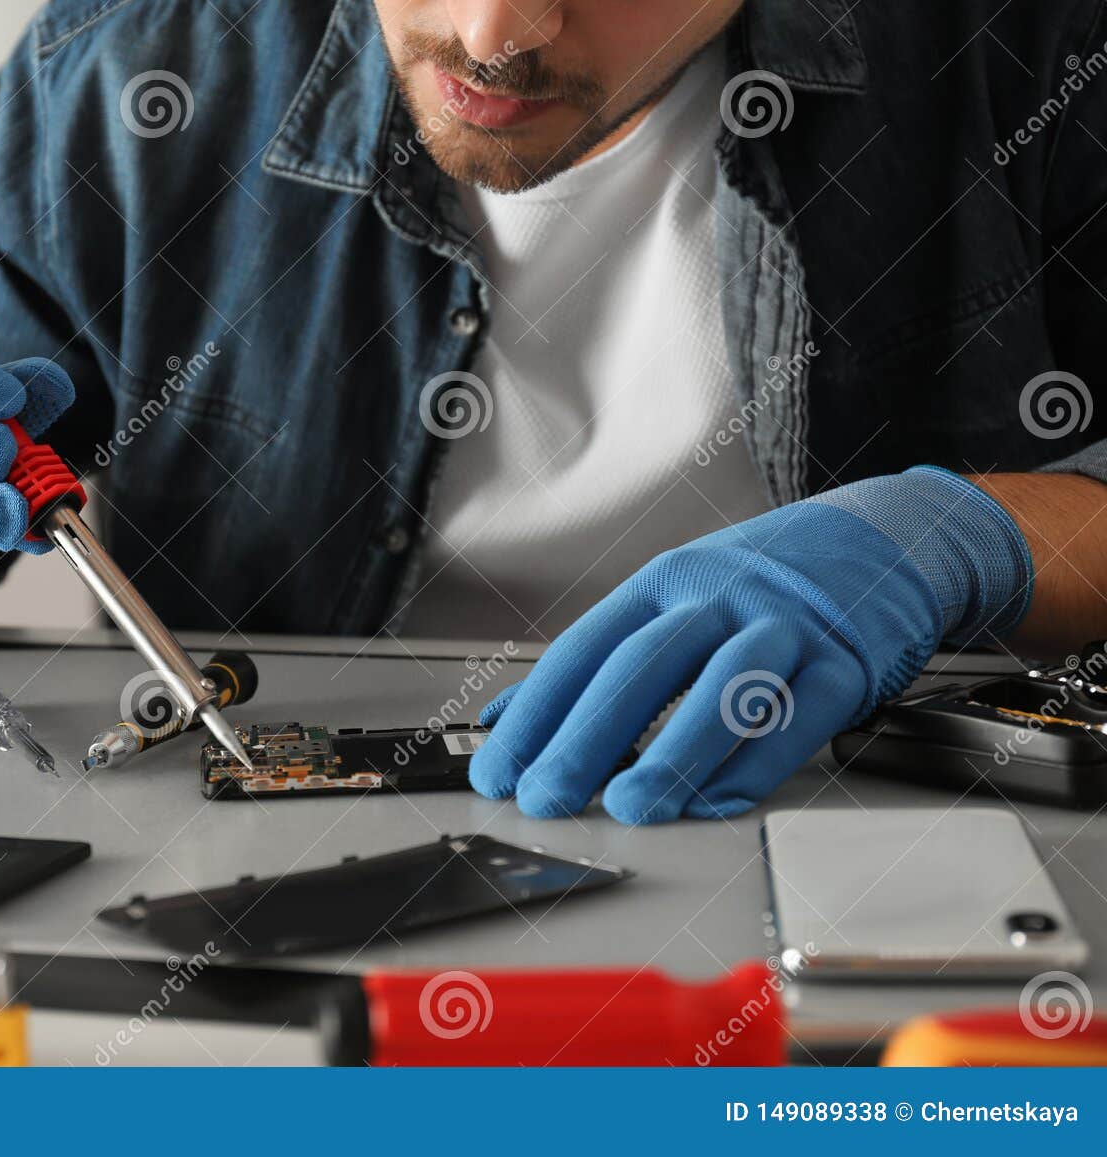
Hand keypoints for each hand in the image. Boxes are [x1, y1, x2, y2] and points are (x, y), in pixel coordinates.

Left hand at [470, 468, 1032, 822]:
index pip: (582, 651)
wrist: (883, 541)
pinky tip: (716, 802)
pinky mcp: (844, 663)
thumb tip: (504, 722)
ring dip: (673, 753)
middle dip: (584, 738)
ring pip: (723, 687)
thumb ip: (594, 666)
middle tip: (545, 798)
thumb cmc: (761, 587)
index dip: (535, 714)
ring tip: (630, 807)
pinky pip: (798, 717)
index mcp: (661, 583)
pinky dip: (755, 765)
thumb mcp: (671, 602)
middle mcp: (717, 597)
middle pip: (640, 667)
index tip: (498, 772)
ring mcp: (783, 627)